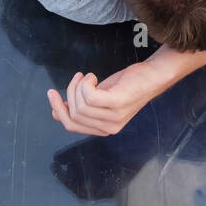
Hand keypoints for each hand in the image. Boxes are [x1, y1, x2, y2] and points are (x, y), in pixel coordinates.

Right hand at [46, 61, 169, 135]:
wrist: (153, 76)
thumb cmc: (128, 85)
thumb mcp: (101, 98)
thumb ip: (83, 107)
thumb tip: (56, 113)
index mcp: (104, 129)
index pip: (72, 126)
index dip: (59, 110)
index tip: (52, 95)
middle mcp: (109, 127)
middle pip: (74, 115)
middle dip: (68, 93)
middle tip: (76, 78)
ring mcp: (114, 117)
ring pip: (80, 105)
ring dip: (78, 85)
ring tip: (87, 76)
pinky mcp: (117, 103)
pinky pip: (89, 96)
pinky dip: (86, 83)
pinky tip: (93, 76)